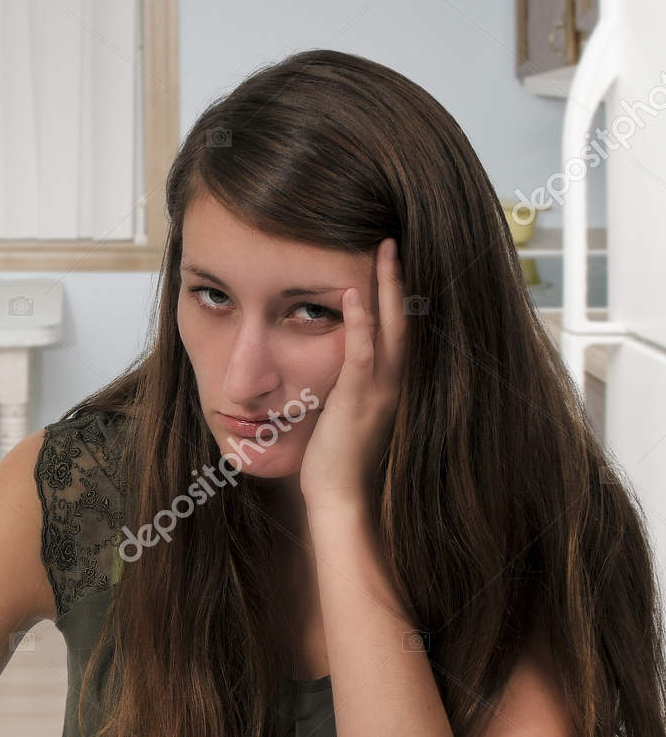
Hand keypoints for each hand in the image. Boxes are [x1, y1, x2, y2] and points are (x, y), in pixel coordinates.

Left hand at [299, 237, 408, 515]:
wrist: (339, 498)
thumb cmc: (335, 458)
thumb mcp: (343, 411)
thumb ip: (345, 383)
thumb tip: (329, 358)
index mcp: (390, 384)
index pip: (400, 329)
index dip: (399, 293)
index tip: (393, 259)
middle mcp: (393, 383)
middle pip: (405, 318)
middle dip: (400, 278)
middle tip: (393, 238)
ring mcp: (379, 392)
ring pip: (392, 329)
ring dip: (388, 287)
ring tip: (385, 249)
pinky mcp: (358, 401)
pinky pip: (362, 355)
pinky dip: (359, 322)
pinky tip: (353, 293)